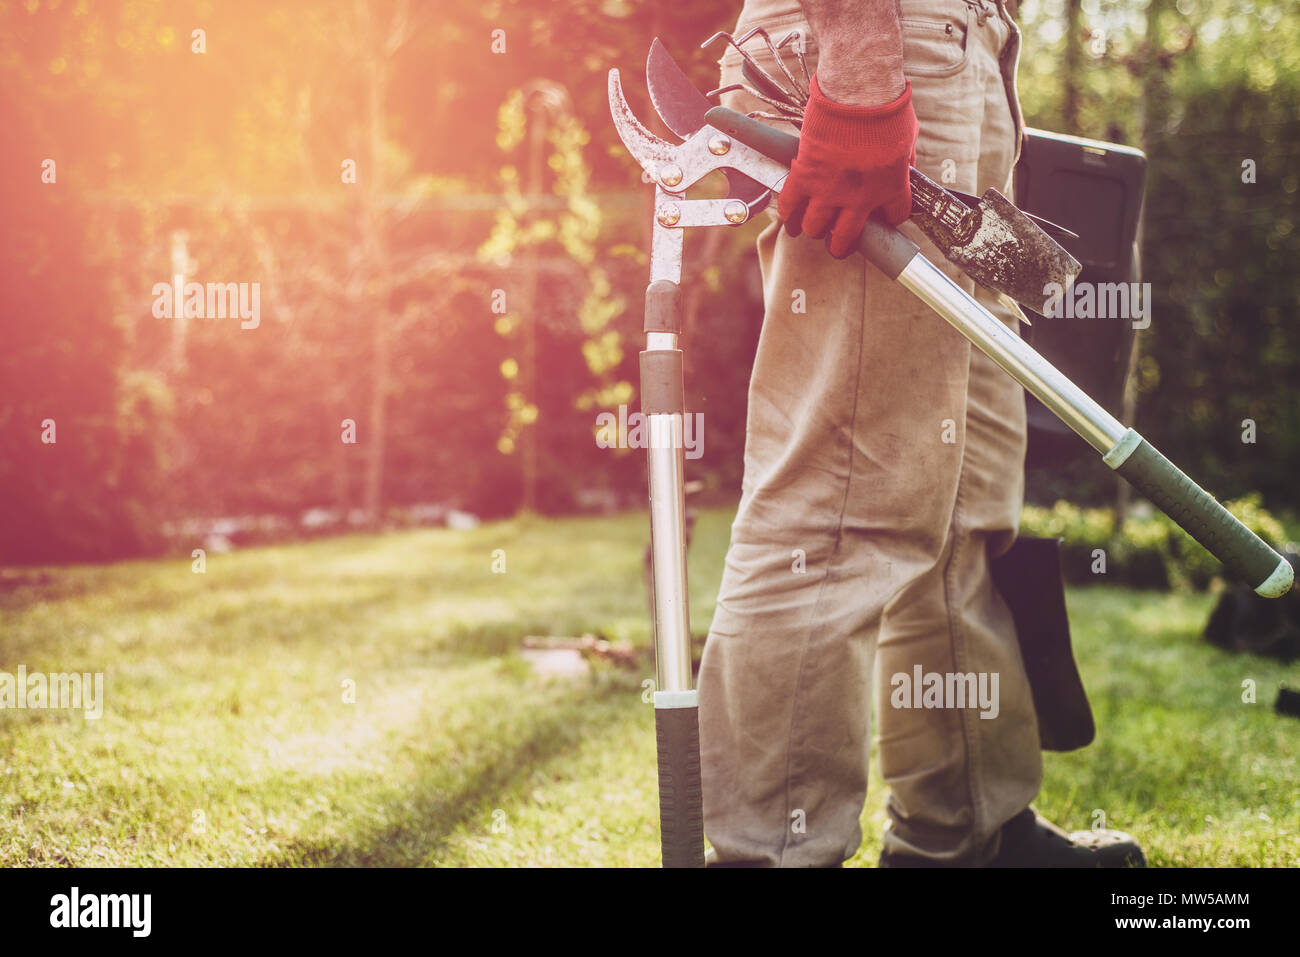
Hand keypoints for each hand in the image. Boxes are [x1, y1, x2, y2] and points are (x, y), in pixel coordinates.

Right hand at [778, 75, 918, 258]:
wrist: (859, 93)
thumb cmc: (887, 108)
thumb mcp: (908, 137)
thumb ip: (904, 159)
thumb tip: (904, 166)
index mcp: (890, 188)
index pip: (893, 218)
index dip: (887, 220)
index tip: (881, 217)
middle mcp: (859, 198)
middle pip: (845, 236)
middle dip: (840, 244)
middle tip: (836, 244)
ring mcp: (829, 190)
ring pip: (814, 226)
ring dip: (812, 228)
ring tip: (809, 227)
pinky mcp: (805, 176)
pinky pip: (791, 204)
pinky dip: (788, 212)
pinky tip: (789, 215)